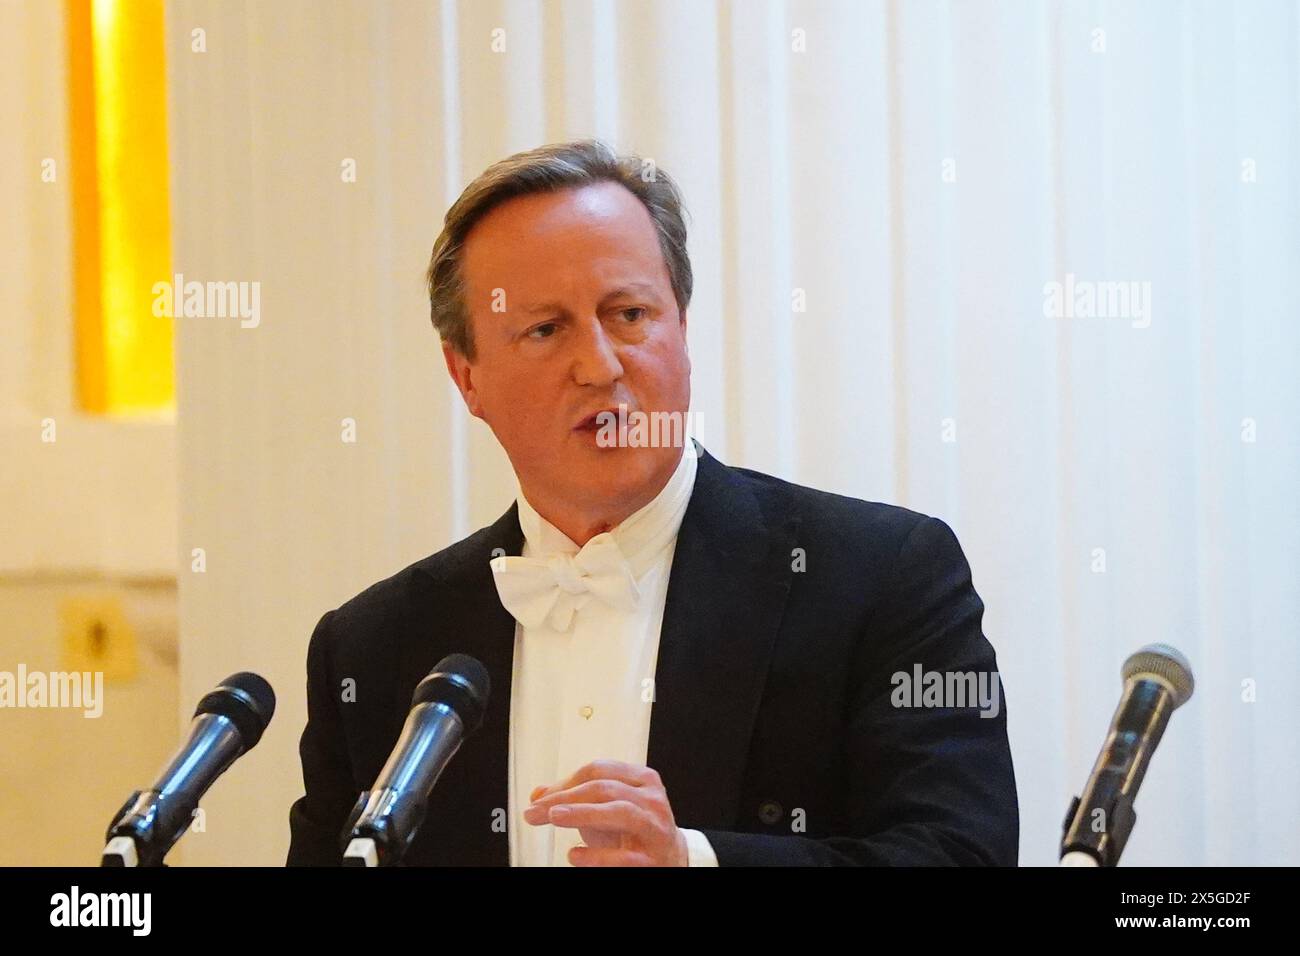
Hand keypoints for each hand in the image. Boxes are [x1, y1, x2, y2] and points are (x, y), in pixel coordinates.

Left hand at [523, 759, 689, 866]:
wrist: (670, 860)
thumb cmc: (633, 831)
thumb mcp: (606, 809)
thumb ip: (576, 798)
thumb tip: (538, 794)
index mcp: (642, 779)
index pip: (599, 770)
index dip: (566, 782)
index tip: (539, 799)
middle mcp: (652, 800)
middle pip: (605, 788)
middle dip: (566, 797)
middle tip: (536, 811)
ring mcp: (655, 829)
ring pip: (619, 812)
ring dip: (583, 813)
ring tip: (554, 817)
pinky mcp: (653, 859)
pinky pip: (624, 856)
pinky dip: (596, 856)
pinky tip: (574, 855)